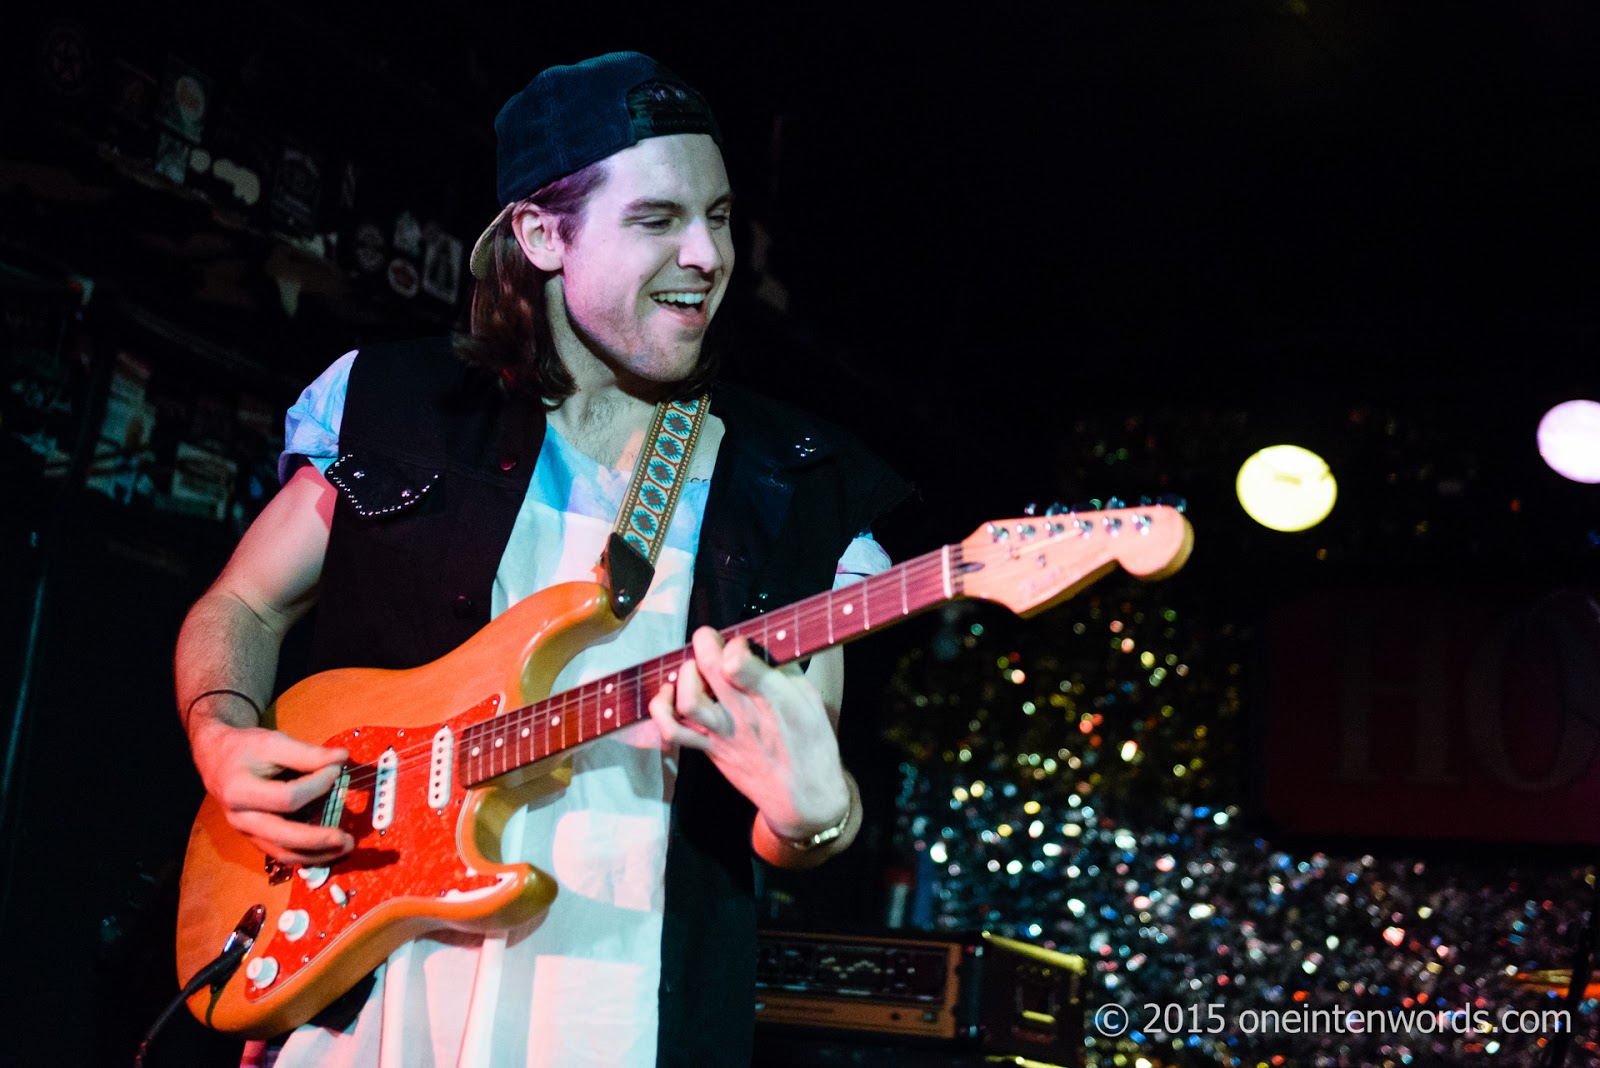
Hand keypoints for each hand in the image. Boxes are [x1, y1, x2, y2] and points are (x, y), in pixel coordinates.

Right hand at [190, 719, 352, 864]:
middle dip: (319, 840)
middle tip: (348, 839)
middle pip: (283, 837)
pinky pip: (281, 853)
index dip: (317, 785)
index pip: (287, 797)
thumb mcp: (273, 742)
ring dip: (317, 856)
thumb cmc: (245, 749)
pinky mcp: (255, 838)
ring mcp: (246, 833)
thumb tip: (342, 758)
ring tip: (344, 849)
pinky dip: (307, 855)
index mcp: (240, 791)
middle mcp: (241, 819)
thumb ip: (307, 753)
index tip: (336, 769)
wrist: (217, 759)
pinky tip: (329, 849)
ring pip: (282, 854)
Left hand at [648, 628, 850, 841]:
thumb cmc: (812, 744)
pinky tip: (670, 695)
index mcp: (776, 699)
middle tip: (712, 641)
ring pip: (688, 699)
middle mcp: (745, 715)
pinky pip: (673, 731)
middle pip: (710, 668)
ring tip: (697, 670)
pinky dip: (662, 710)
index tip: (742, 644)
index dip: (735, 643)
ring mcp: (723, 734)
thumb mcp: (810, 699)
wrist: (804, 798)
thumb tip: (758, 644)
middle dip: (705, 642)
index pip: (739, 662)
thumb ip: (783, 669)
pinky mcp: (709, 749)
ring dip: (686, 675)